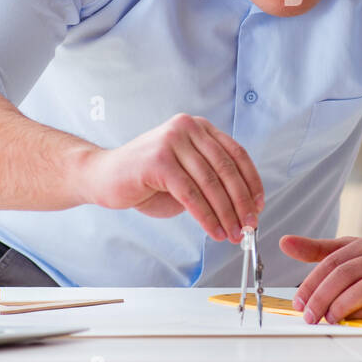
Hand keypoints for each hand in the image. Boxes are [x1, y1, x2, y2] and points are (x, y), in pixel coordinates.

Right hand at [77, 113, 263, 241]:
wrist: (103, 176)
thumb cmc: (145, 179)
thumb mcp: (185, 173)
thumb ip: (210, 180)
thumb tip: (243, 206)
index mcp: (198, 127)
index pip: (235, 153)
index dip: (251, 181)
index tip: (259, 205)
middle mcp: (187, 128)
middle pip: (226, 168)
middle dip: (241, 202)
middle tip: (249, 226)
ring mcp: (172, 141)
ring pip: (210, 183)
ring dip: (226, 214)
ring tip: (233, 234)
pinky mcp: (158, 161)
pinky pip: (191, 194)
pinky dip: (206, 217)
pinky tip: (214, 230)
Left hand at [282, 234, 361, 323]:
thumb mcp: (356, 250)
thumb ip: (321, 250)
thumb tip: (285, 242)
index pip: (333, 261)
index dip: (313, 281)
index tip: (299, 301)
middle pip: (347, 274)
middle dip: (323, 296)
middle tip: (309, 315)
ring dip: (343, 305)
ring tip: (328, 319)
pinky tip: (353, 321)